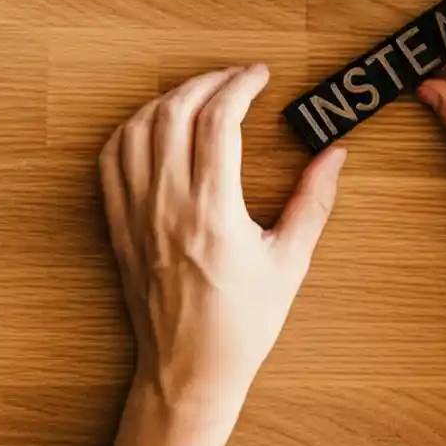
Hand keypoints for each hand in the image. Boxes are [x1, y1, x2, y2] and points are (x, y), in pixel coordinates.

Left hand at [100, 65, 347, 445]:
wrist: (188, 369)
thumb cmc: (240, 323)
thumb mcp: (291, 262)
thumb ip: (314, 201)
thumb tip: (334, 155)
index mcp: (212, 213)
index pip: (218, 121)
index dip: (239, 85)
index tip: (259, 76)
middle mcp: (167, 206)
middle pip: (175, 112)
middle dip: (208, 81)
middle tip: (236, 78)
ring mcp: (136, 214)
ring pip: (138, 128)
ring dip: (170, 98)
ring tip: (201, 94)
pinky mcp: (118, 224)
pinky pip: (111, 158)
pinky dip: (131, 128)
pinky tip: (156, 123)